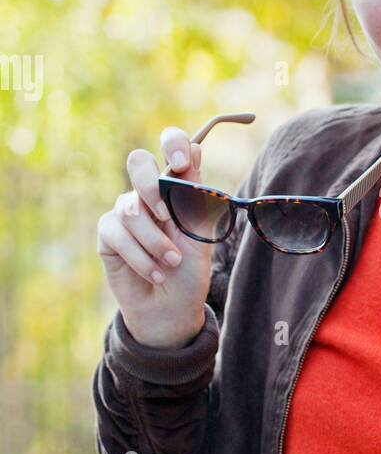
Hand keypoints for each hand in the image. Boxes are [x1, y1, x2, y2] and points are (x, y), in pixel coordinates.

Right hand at [96, 127, 212, 348]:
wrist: (172, 309)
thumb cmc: (189, 271)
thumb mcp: (200, 233)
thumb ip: (194, 195)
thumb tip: (194, 148)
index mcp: (175, 187)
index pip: (171, 146)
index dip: (172, 144)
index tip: (181, 163)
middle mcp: (147, 194)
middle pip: (137, 162)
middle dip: (149, 185)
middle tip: (166, 215)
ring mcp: (125, 212)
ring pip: (131, 209)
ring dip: (155, 242)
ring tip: (172, 264)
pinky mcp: (108, 235)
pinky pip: (117, 234)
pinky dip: (141, 257)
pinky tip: (156, 274)